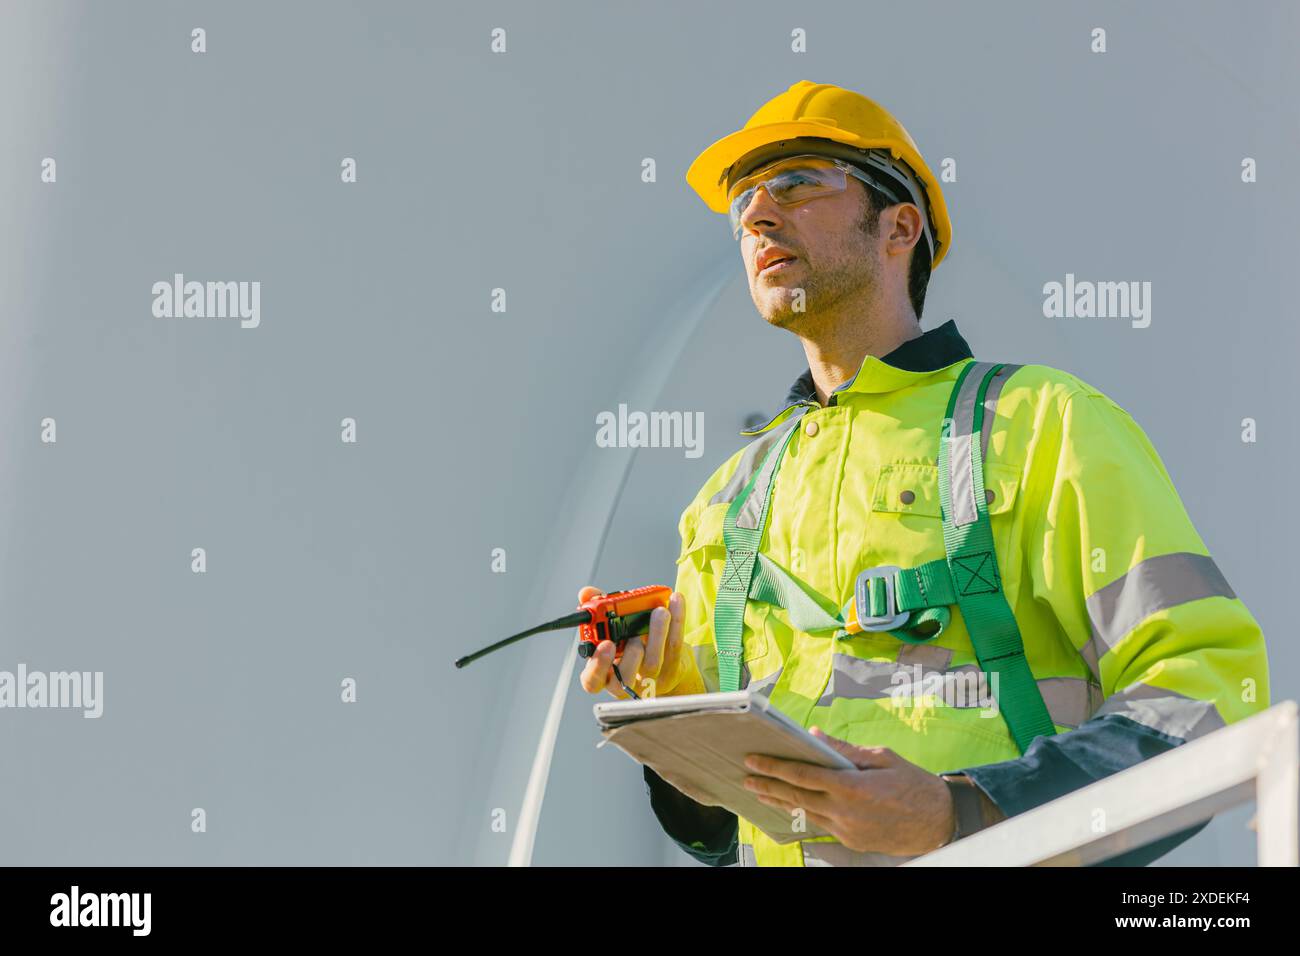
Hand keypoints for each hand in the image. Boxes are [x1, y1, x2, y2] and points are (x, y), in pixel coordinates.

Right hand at [576, 587, 693, 699]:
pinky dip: (677, 622)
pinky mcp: (673, 670)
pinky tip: (676, 601)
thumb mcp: (611, 633)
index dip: (597, 665)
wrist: (665, 666)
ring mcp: (651, 680)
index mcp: (605, 674)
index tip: (606, 644)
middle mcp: (626, 682)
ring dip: (657, 633)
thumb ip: (597, 613)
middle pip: (625, 678)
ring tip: (660, 612)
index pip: (593, 681)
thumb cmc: (631, 648)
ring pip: (653, 662)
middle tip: (634, 635)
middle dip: (629, 655)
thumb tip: (586, 593)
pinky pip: (675, 647)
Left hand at [741, 727, 955, 855]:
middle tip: (745, 778)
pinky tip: (792, 805)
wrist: (939, 822)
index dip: (774, 767)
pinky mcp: (851, 841)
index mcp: (852, 786)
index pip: (802, 775)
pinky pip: (821, 824)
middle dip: (767, 786)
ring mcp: (847, 830)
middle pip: (796, 797)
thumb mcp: (881, 757)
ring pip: (805, 813)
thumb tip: (813, 736)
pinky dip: (803, 813)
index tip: (753, 760)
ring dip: (781, 801)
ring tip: (760, 792)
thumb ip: (844, 749)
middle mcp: (844, 811)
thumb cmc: (913, 784)